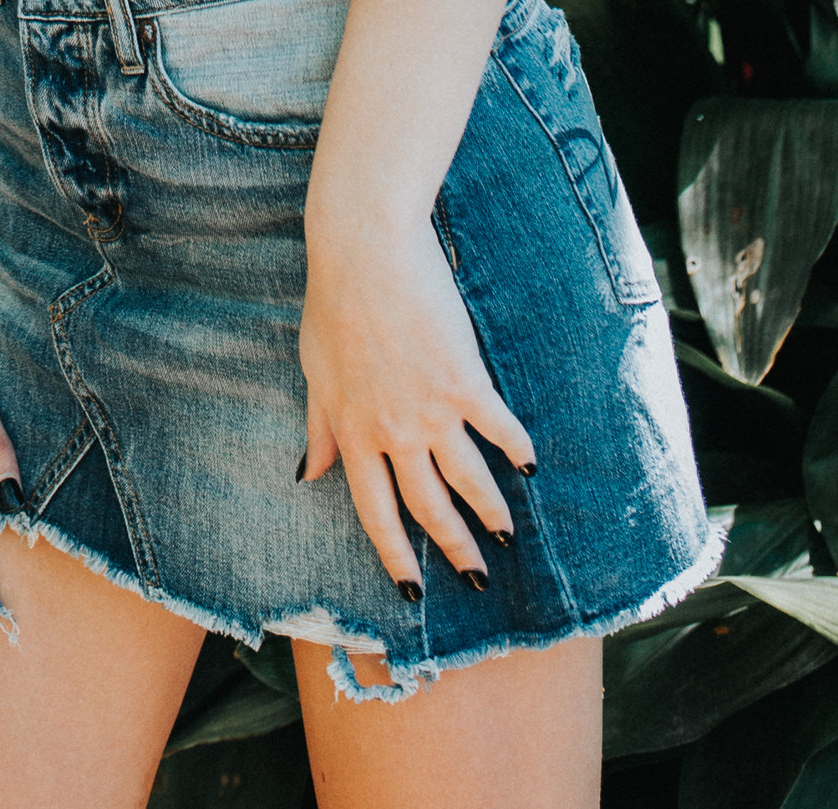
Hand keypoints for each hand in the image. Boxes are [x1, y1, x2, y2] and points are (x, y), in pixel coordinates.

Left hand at [298, 197, 534, 591]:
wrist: (363, 245)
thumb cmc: (333, 300)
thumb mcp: (315, 370)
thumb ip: (319, 428)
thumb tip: (308, 475)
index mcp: (353, 430)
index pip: (376, 513)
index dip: (395, 556)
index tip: (412, 592)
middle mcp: (392, 430)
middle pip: (427, 507)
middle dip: (453, 549)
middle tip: (476, 579)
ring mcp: (430, 408)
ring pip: (467, 478)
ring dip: (490, 512)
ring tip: (507, 534)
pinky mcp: (463, 378)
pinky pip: (497, 428)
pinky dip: (515, 448)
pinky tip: (529, 463)